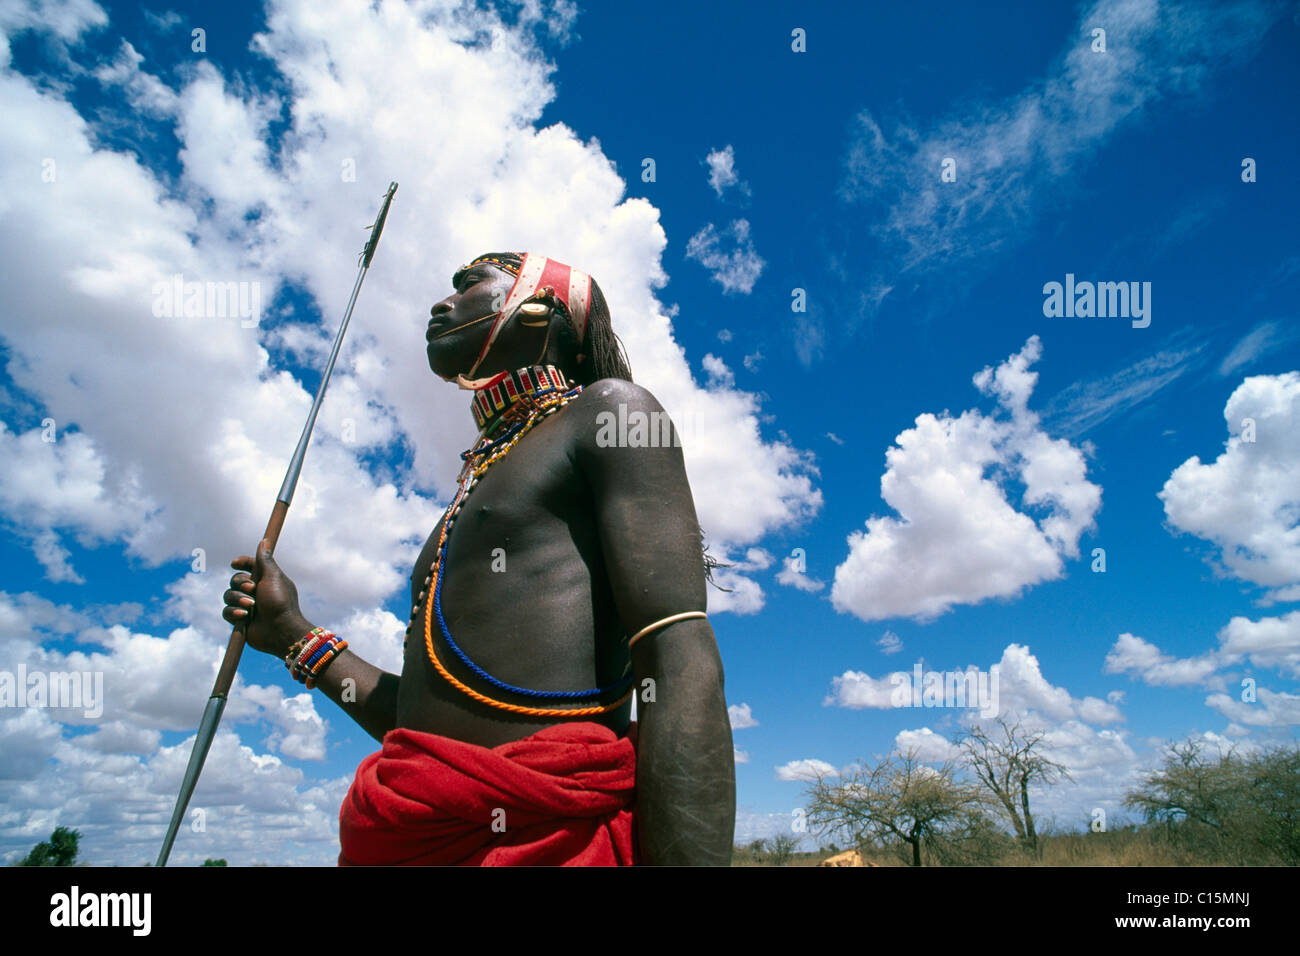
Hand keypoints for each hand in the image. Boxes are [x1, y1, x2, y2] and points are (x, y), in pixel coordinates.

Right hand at [222, 539, 310, 657]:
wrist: (280, 631)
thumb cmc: (280, 603)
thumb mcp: (274, 578)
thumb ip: (265, 560)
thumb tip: (264, 540)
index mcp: (265, 579)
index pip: (249, 565)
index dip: (241, 562)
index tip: (234, 563)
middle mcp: (255, 591)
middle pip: (235, 580)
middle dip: (240, 584)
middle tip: (253, 590)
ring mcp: (246, 605)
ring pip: (228, 596)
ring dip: (238, 599)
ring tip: (251, 607)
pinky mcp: (239, 619)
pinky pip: (226, 611)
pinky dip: (233, 613)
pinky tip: (244, 617)